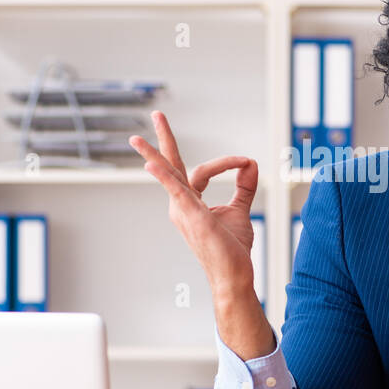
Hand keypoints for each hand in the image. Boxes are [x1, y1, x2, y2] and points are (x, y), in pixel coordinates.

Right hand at [128, 110, 260, 297]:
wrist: (233, 274)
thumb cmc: (232, 248)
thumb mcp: (240, 209)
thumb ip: (244, 185)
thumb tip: (251, 163)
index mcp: (190, 201)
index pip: (202, 170)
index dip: (226, 162)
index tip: (246, 162)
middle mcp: (181, 204)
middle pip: (170, 165)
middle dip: (163, 139)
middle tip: (156, 114)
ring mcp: (183, 210)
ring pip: (168, 175)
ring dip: (154, 155)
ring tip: (137, 138)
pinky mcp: (191, 216)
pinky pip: (175, 191)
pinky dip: (164, 177)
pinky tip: (151, 165)